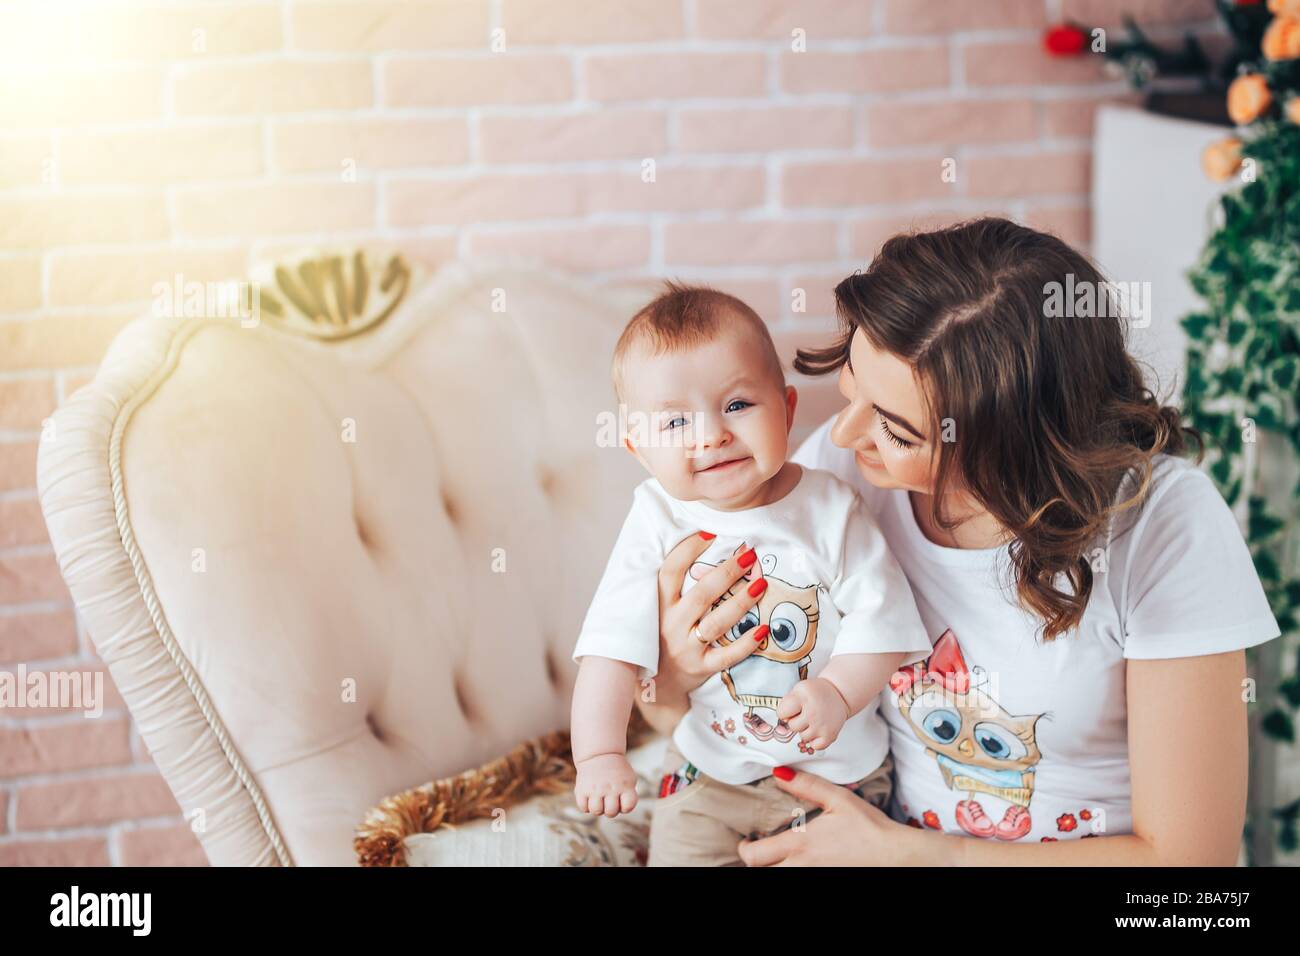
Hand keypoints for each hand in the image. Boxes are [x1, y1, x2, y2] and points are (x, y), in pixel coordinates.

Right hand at [574, 753, 638, 817]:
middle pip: (611, 812)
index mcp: (625, 785)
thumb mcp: (629, 780)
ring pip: (596, 811)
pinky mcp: (582, 789)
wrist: (600, 755)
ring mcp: (595, 788)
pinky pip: (584, 808)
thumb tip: (620, 809)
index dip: (625, 807)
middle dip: (610, 810)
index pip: (628, 806)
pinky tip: (590, 798)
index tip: (622, 798)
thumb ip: (628, 797)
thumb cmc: (617, 772)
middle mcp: (610, 787)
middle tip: (608, 800)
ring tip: (599, 800)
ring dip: (598, 809)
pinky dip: (586, 806)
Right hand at [645, 533, 769, 713]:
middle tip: (749, 555)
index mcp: (660, 605)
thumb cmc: (664, 636)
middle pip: (701, 594)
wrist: (656, 683)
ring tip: (762, 584)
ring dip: (741, 602)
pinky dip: (746, 644)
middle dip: (727, 572)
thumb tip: (707, 544)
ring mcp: (686, 647)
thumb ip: (677, 585)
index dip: (688, 550)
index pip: (670, 571)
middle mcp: (671, 624)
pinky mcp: (701, 667)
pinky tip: (764, 629)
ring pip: (716, 623)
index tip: (711, 532)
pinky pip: (726, 656)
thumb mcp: (660, 609)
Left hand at [737, 767, 940, 865]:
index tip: (748, 840)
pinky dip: (791, 870)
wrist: (895, 855)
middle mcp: (801, 866)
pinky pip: (797, 881)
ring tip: (778, 857)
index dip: (745, 849)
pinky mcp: (824, 881)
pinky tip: (800, 862)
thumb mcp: (837, 798)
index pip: (755, 856)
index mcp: (800, 843)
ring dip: (773, 867)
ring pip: (778, 877)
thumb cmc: (868, 825)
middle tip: (760, 850)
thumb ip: (806, 785)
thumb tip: (777, 773)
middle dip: (756, 862)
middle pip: (761, 872)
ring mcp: (813, 877)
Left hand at [777, 678, 849, 750]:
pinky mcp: (830, 735)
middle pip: (792, 726)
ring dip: (806, 730)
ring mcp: (822, 725)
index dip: (784, 712)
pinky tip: (818, 729)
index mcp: (803, 698)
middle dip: (796, 721)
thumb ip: (787, 703)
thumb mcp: (799, 689)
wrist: (839, 694)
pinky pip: (815, 746)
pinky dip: (815, 740)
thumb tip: (782, 721)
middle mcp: (813, 712)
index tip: (792, 708)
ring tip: (814, 720)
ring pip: (803, 737)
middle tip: (805, 714)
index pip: (781, 713)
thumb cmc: (817, 693)